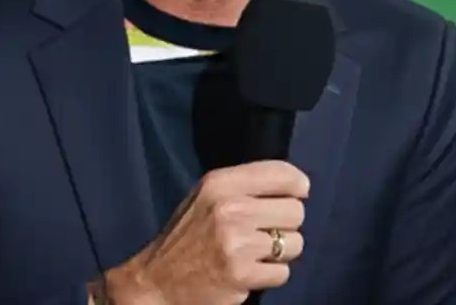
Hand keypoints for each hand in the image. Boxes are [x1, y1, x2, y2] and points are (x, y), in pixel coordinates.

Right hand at [97, 160, 309, 304]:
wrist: (157, 281)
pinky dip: (270, 276)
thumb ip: (246, 187)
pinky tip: (248, 272)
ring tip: (254, 254)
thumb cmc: (189, 236)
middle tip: (263, 233)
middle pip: (296, 211)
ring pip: (294, 243)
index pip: (283, 173)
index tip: (296, 195)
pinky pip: (283, 272)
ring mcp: (236, 243)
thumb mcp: (208, 197)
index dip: (297, 186)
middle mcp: (229, 208)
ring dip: (279, 253)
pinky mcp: (241, 275)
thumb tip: (298, 185)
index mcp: (220, 183)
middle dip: (285, 225)